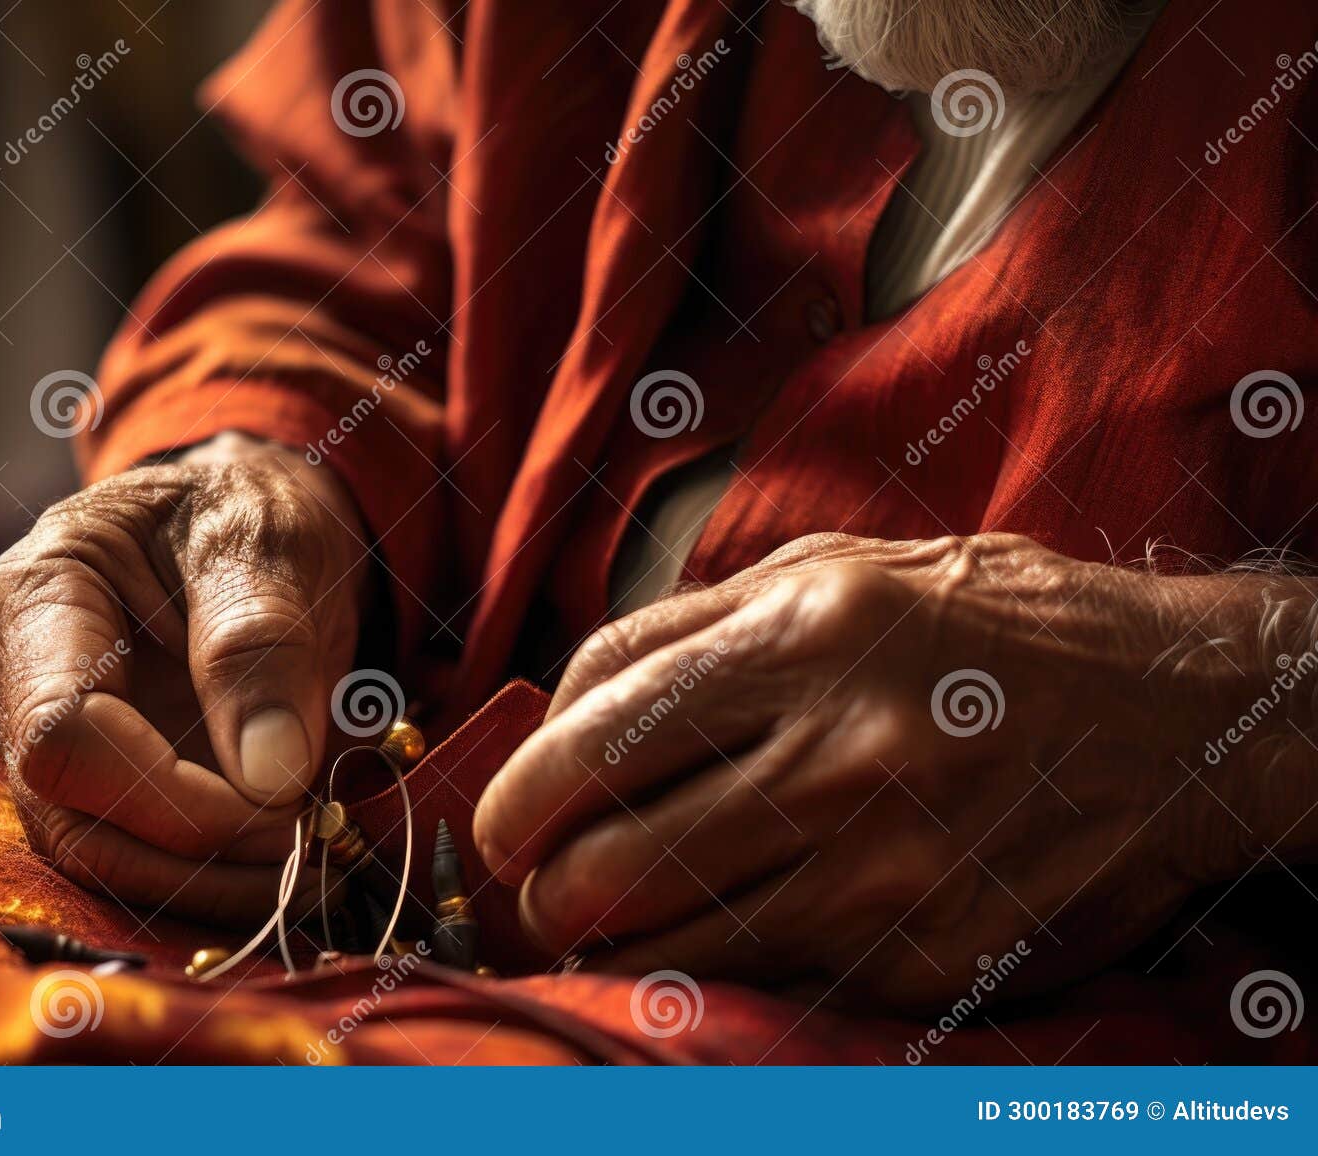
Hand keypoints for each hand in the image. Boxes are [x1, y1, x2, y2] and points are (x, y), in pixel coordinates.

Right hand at [0, 433, 367, 923]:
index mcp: (39, 592)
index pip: (62, 733)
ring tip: (317, 874)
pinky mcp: (92, 784)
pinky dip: (212, 880)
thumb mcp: (268, 540)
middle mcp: (16, 677)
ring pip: (98, 857)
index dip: (170, 795)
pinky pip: (135, 858)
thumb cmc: (247, 511)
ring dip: (209, 888)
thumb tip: (268, 778)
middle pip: (69, 817)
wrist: (246, 521)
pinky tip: (289, 871)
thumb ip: (260, 642)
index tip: (281, 801)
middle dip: (198, 859)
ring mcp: (42, 742)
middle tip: (315, 858)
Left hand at [474, 533, 1293, 1008]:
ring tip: (606, 919)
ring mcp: (890, 866)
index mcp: (803, 637)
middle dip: (544, 890)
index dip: (517, 792)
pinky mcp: (928, 950)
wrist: (1166, 712)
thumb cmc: (982, 624)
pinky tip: (719, 933)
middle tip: (539, 888)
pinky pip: (774, 976)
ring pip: (679, 938)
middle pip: (615, 857)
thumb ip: (688, 625)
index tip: (502, 822)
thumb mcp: (835, 571)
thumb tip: (564, 703)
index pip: (596, 731)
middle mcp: (841, 754)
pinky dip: (720, 965)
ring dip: (615, 941)